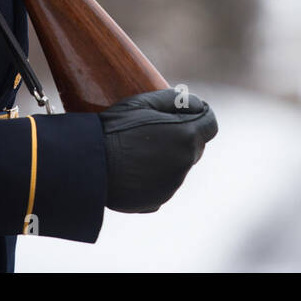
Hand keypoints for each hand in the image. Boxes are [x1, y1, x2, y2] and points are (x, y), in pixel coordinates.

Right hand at [98, 88, 217, 213]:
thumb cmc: (115, 128)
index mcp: (186, 136)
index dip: (202, 116)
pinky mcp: (157, 201)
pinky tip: (133, 169)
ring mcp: (172, 185)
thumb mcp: (142, 103)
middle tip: (156, 129)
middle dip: (183, 136)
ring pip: (178, 167)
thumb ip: (175, 100)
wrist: (89, 165)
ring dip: (167, 158)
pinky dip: (154, 177)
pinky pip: (163, 185)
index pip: (211, 125)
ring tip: (138, 150)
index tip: (189, 112)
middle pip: (195, 147)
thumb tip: (198, 104)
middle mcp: (185, 163)